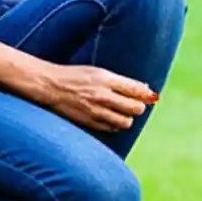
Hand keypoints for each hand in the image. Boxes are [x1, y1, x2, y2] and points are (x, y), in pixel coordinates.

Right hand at [32, 64, 159, 132]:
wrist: (51, 87)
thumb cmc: (76, 76)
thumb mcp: (99, 72)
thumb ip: (121, 82)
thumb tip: (145, 90)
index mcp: (105, 79)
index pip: (136, 90)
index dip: (147, 94)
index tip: (150, 96)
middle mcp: (102, 95)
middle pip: (135, 108)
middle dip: (138, 107)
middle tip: (134, 104)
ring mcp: (96, 111)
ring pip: (126, 122)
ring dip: (127, 117)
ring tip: (121, 112)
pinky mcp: (89, 122)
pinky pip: (112, 128)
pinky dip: (115, 124)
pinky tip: (110, 117)